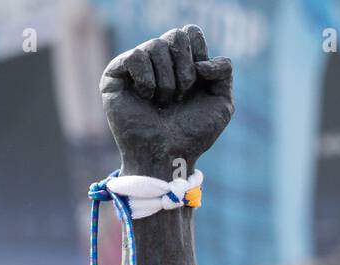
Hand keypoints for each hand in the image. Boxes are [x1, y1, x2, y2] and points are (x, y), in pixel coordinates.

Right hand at [100, 24, 232, 176]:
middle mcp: (160, 61)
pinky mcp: (116, 73)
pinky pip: (136, 56)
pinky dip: (147, 81)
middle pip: (176, 36)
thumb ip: (224, 71)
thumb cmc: (193, 134)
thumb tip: (201, 61)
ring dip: (167, 82)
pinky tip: (145, 98)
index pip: (191, 33)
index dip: (198, 54)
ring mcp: (137, 66)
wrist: (169, 155)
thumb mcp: (222, 103)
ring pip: (156, 45)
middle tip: (180, 97)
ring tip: (162, 104)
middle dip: (185, 71)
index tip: (200, 80)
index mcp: (185, 63)